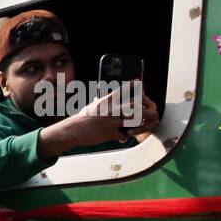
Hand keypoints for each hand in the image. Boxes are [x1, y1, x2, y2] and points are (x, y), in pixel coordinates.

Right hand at [39, 92, 158, 157]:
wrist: (73, 130)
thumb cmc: (82, 117)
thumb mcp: (93, 106)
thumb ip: (103, 103)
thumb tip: (106, 99)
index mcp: (107, 101)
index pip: (123, 89)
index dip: (133, 85)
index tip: (139, 82)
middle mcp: (111, 110)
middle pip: (136, 106)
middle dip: (144, 109)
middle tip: (147, 110)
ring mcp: (112, 122)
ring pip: (134, 121)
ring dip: (139, 124)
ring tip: (140, 124)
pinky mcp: (110, 133)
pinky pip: (124, 136)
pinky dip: (125, 137)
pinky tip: (123, 137)